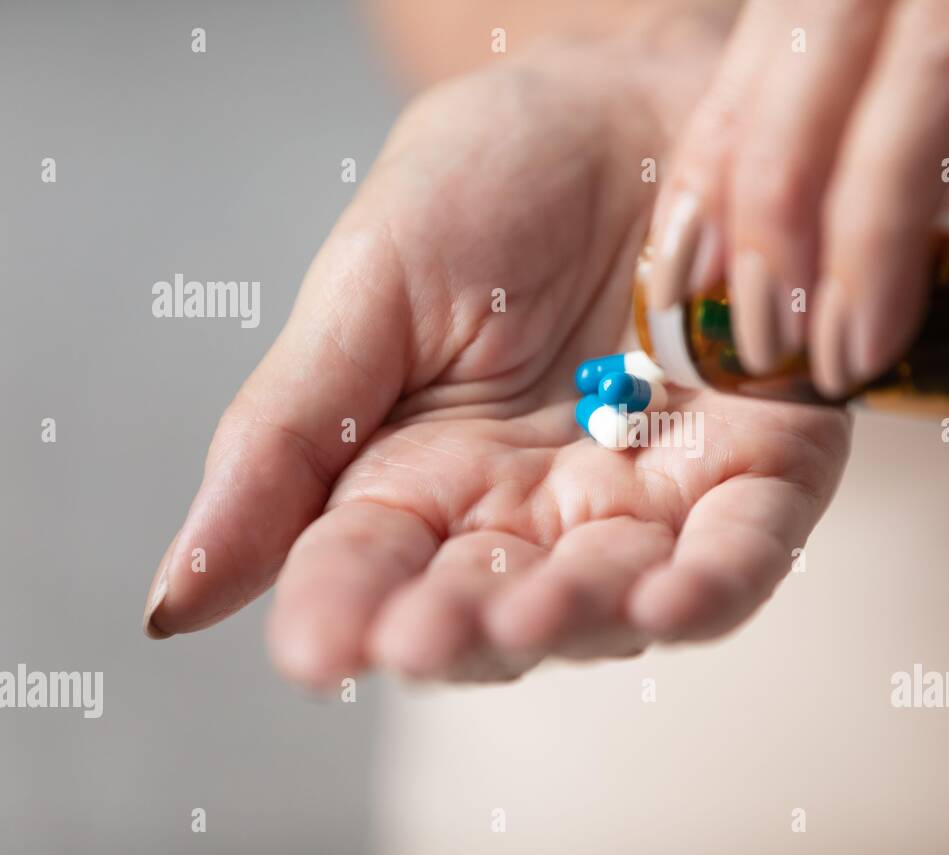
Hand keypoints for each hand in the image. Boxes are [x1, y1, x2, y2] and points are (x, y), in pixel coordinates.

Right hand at [142, 41, 849, 683]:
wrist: (638, 97)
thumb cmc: (495, 175)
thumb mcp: (370, 286)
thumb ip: (286, 436)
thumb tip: (175, 595)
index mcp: (422, 475)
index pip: (369, 568)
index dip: (342, 610)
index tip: (316, 646)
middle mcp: (532, 511)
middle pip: (491, 607)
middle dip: (460, 628)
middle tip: (421, 635)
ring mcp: (647, 497)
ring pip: (613, 598)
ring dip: (577, 616)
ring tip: (532, 615)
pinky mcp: (756, 466)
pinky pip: (742, 549)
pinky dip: (714, 582)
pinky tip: (671, 599)